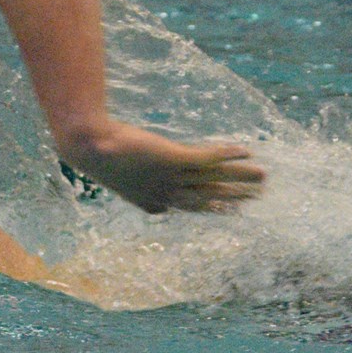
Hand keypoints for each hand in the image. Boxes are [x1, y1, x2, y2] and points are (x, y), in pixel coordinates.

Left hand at [60, 119, 264, 213]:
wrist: (88, 146)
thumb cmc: (97, 157)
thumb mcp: (119, 174)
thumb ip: (135, 177)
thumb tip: (137, 170)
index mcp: (153, 204)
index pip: (190, 206)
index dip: (213, 205)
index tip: (231, 206)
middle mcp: (166, 194)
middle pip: (209, 197)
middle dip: (235, 197)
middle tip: (258, 196)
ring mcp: (170, 177)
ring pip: (214, 179)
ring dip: (241, 178)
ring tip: (263, 177)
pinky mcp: (173, 158)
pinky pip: (208, 158)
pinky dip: (229, 155)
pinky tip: (246, 150)